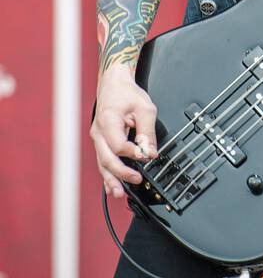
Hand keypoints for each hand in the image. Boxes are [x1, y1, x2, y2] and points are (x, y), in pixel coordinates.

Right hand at [90, 63, 157, 199]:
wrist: (113, 84)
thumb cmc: (127, 94)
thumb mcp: (145, 108)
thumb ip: (147, 132)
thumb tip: (150, 152)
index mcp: (108, 121)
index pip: (119, 145)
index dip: (133, 153)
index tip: (146, 155)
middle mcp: (98, 133)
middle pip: (107, 159)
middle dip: (121, 173)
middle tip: (137, 179)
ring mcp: (97, 139)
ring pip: (103, 164)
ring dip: (111, 180)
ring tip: (119, 193)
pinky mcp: (101, 142)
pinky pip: (103, 161)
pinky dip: (108, 175)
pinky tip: (112, 187)